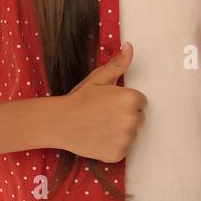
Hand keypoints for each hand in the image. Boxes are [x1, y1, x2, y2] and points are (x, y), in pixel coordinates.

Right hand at [52, 42, 147, 162]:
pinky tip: (99, 139)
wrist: (59, 123)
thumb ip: (118, 64)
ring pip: (131, 134)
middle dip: (125, 116)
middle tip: (104, 115)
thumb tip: (130, 46)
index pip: (141, 102)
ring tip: (100, 126)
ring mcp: (126, 139)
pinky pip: (123, 149)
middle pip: (139, 118)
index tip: (110, 103)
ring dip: (120, 132)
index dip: (125, 102)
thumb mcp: (99, 78)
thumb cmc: (80, 99)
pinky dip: (114, 146)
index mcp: (131, 99)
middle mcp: (133, 119)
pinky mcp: (118, 154)